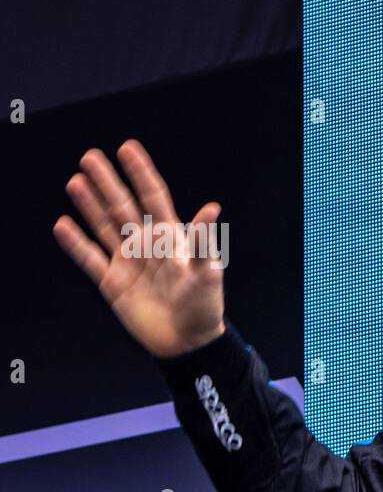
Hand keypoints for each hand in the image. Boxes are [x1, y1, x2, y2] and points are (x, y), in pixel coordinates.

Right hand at [53, 140, 225, 359]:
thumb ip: (204, 243)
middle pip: (123, 207)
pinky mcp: (113, 283)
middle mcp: (146, 245)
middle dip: (108, 183)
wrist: (187, 343)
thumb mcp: (208, 274)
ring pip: (104, 227)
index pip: (153, 198)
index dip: (140, 173)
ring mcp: (128, 262)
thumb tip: (211, 209)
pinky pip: (90, 259)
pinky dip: (76, 243)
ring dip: (90, 205)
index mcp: (170, 238)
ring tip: (76, 181)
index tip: (127, 147)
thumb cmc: (204, 307)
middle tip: (90, 157)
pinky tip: (63, 225)